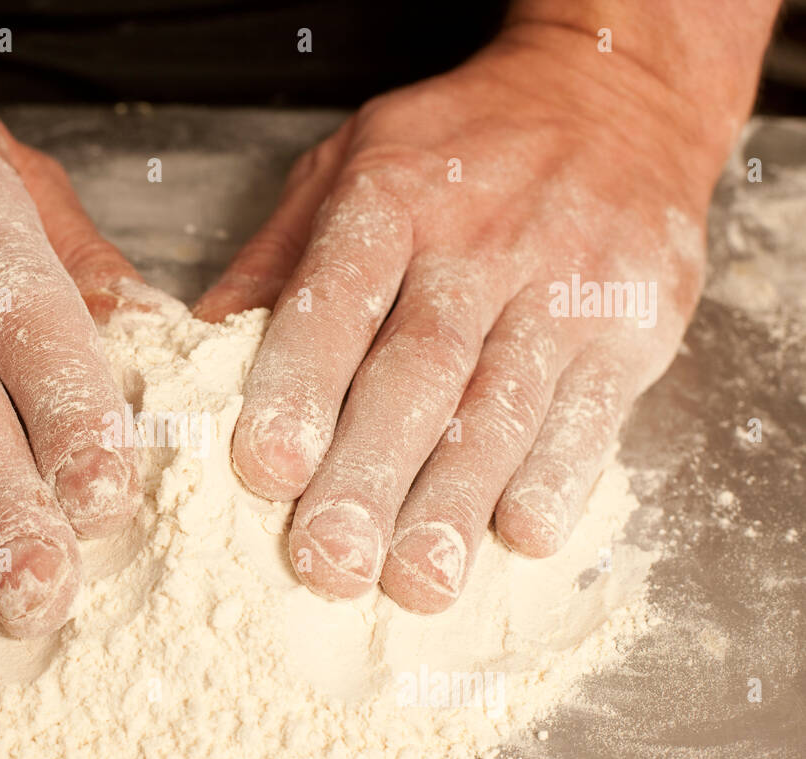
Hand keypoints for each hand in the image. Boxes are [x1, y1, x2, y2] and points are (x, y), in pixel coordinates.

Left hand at [195, 27, 721, 611]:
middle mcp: (479, 243)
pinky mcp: (635, 325)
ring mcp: (565, 285)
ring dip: (455, 504)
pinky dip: (556, 479)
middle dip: (369, 476)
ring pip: (503, 408)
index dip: (300, 388)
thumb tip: (197, 351)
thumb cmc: (457, 151)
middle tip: (327, 562)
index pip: (338, 300)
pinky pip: (592, 414)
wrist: (613, 101)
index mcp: (390, 201)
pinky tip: (517, 536)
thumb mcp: (347, 170)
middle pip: (418, 372)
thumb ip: (276, 264)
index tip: (267, 469)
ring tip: (416, 582)